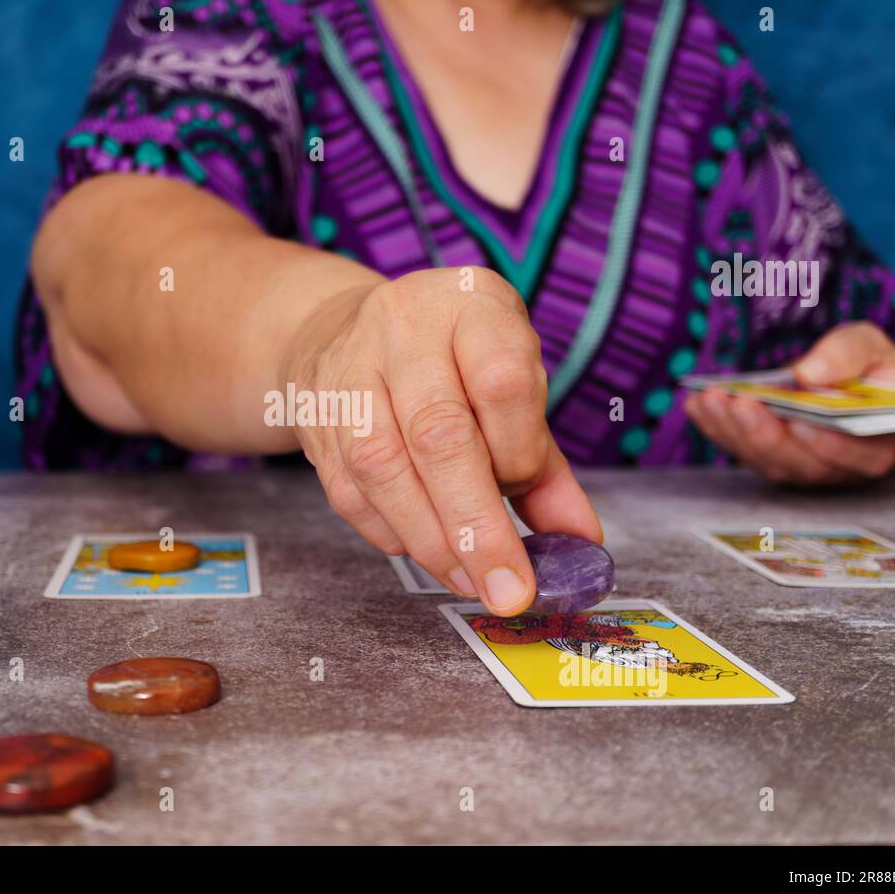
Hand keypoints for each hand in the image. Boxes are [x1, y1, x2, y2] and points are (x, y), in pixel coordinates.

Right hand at [280, 268, 601, 615]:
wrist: (340, 329)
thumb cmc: (447, 361)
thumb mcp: (508, 379)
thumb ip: (543, 462)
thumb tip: (580, 542)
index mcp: (471, 307)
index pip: (502, 381)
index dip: (518, 454)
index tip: (533, 505)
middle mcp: (403, 329)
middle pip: (437, 433)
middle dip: (476, 525)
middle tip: (507, 587)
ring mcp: (348, 371)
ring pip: (383, 467)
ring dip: (430, 540)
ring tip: (469, 580)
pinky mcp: (314, 419)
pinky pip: (348, 491)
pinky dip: (391, 533)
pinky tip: (425, 552)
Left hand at [683, 321, 894, 485]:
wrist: (847, 383)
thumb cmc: (867, 369)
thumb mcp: (872, 348)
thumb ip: (850, 354)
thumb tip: (808, 373)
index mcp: (881, 445)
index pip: (859, 456)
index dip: (829, 444)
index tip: (800, 423)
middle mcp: (840, 469)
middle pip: (800, 463)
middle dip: (765, 433)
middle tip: (739, 402)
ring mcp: (802, 470)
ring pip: (765, 460)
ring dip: (733, 431)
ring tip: (710, 399)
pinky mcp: (771, 461)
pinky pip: (742, 451)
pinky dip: (717, 429)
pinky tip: (697, 405)